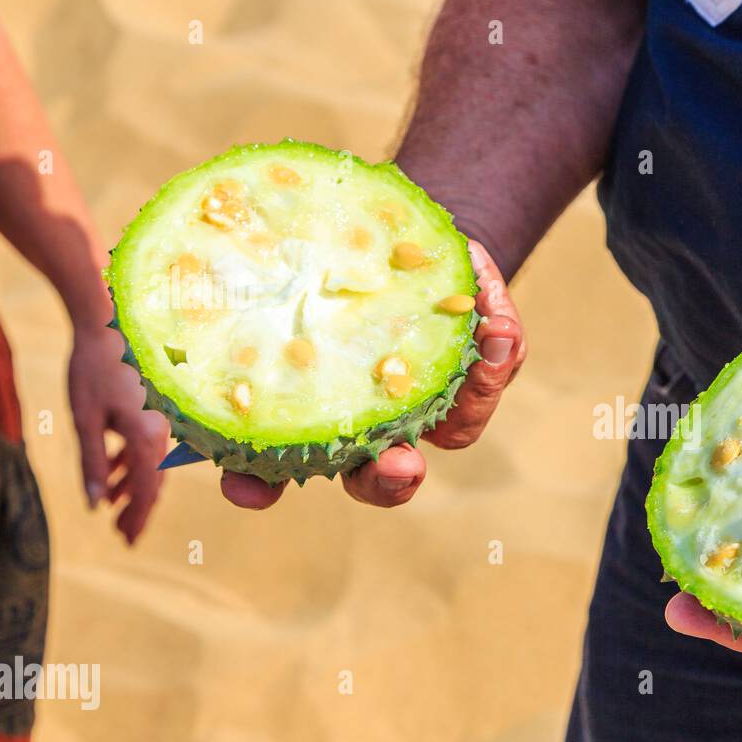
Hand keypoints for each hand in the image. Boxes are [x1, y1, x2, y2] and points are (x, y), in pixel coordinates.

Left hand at [68, 326, 168, 543]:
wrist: (110, 326)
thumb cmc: (94, 370)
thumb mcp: (85, 420)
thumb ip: (92, 462)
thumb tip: (93, 502)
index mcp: (148, 437)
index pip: (145, 489)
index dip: (136, 516)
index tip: (127, 540)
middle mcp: (161, 433)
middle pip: (152, 482)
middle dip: (135, 509)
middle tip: (122, 535)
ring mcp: (160, 422)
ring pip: (147, 466)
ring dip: (128, 488)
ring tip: (109, 509)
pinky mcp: (152, 413)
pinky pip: (144, 448)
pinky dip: (127, 464)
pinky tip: (110, 474)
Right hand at [222, 239, 524, 508]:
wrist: (395, 253)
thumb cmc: (325, 268)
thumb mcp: (289, 261)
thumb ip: (265, 268)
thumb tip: (242, 266)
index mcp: (315, 413)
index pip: (281, 464)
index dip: (258, 484)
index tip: (248, 488)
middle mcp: (373, 422)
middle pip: (376, 474)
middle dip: (388, 479)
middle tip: (400, 466)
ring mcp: (428, 399)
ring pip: (452, 430)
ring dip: (470, 404)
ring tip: (481, 363)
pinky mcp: (476, 370)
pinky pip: (492, 370)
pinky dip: (499, 349)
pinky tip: (497, 326)